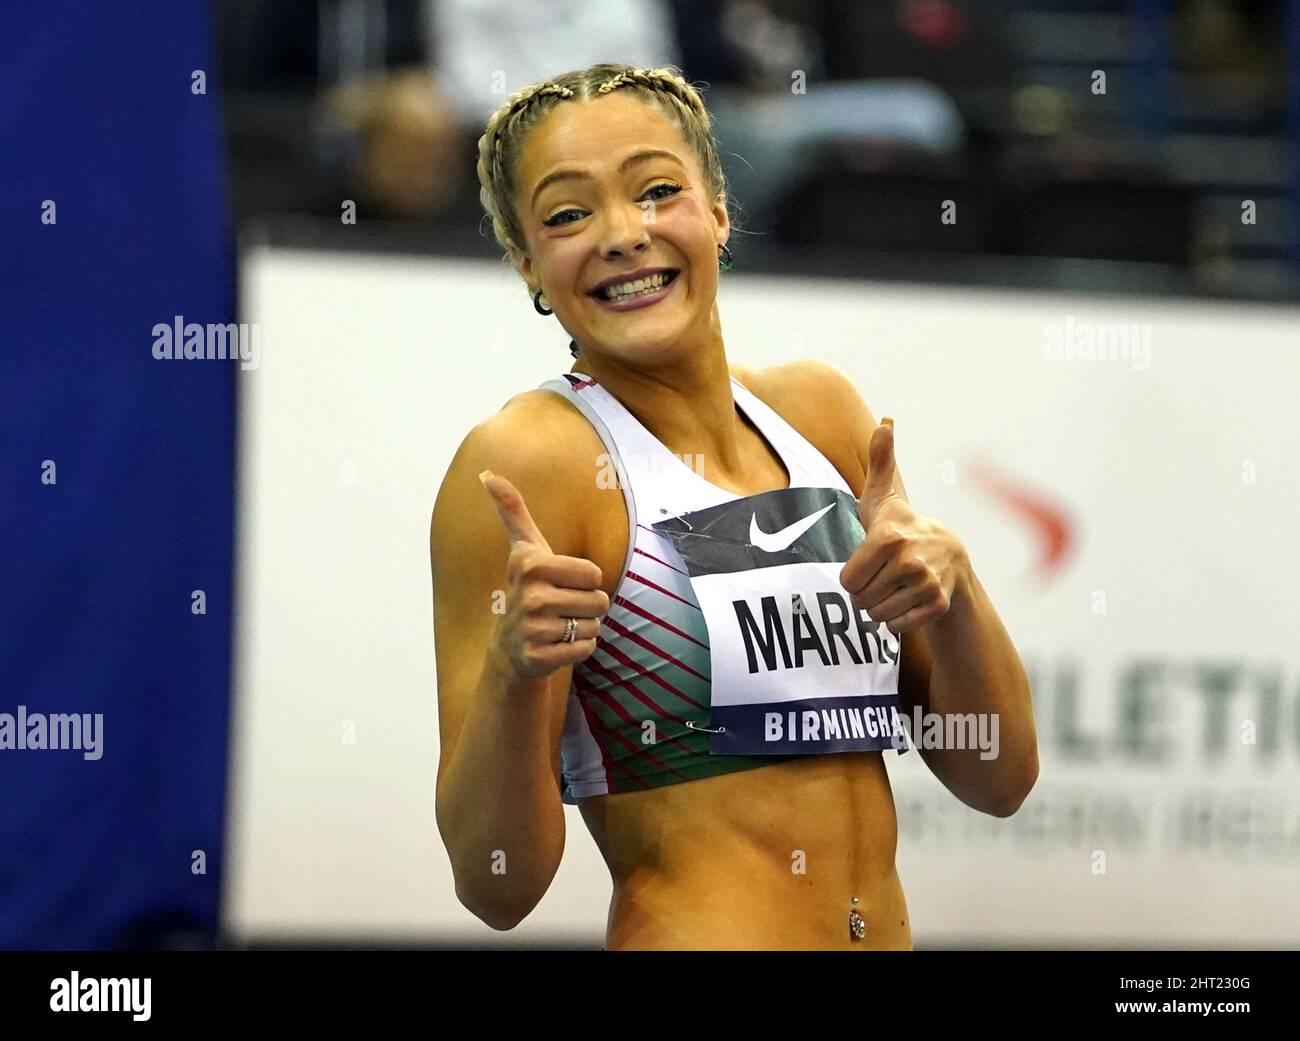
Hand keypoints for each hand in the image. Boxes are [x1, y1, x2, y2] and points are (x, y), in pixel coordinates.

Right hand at [479, 469, 608, 678]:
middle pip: (598, 601)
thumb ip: (513, 510)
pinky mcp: (539, 658)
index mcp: (531, 564)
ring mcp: (532, 629)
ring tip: (559, 626)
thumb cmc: (528, 588)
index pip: (594, 573)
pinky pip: (586, 649)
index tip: (560, 583)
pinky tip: (558, 645)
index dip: (585, 581)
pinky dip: (580, 649)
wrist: (511, 646)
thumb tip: (487, 474)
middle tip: (561, 608)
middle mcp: (529, 596)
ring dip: (583, 628)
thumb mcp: (524, 548)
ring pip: (594, 626)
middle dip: (587, 607)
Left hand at [838, 418, 966, 633]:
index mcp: (889, 537)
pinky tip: (908, 600)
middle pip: (859, 600)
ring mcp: (927, 586)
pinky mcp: (937, 607)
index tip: (871, 561)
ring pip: (876, 616)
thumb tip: (886, 421)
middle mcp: (910, 562)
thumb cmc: (904, 526)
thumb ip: (880, 461)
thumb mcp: (885, 497)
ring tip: (896, 586)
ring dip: (880, 607)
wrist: (952, 559)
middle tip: (884, 575)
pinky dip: (897, 620)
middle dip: (866, 592)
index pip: (847, 580)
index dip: (853, 576)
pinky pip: (896, 627)